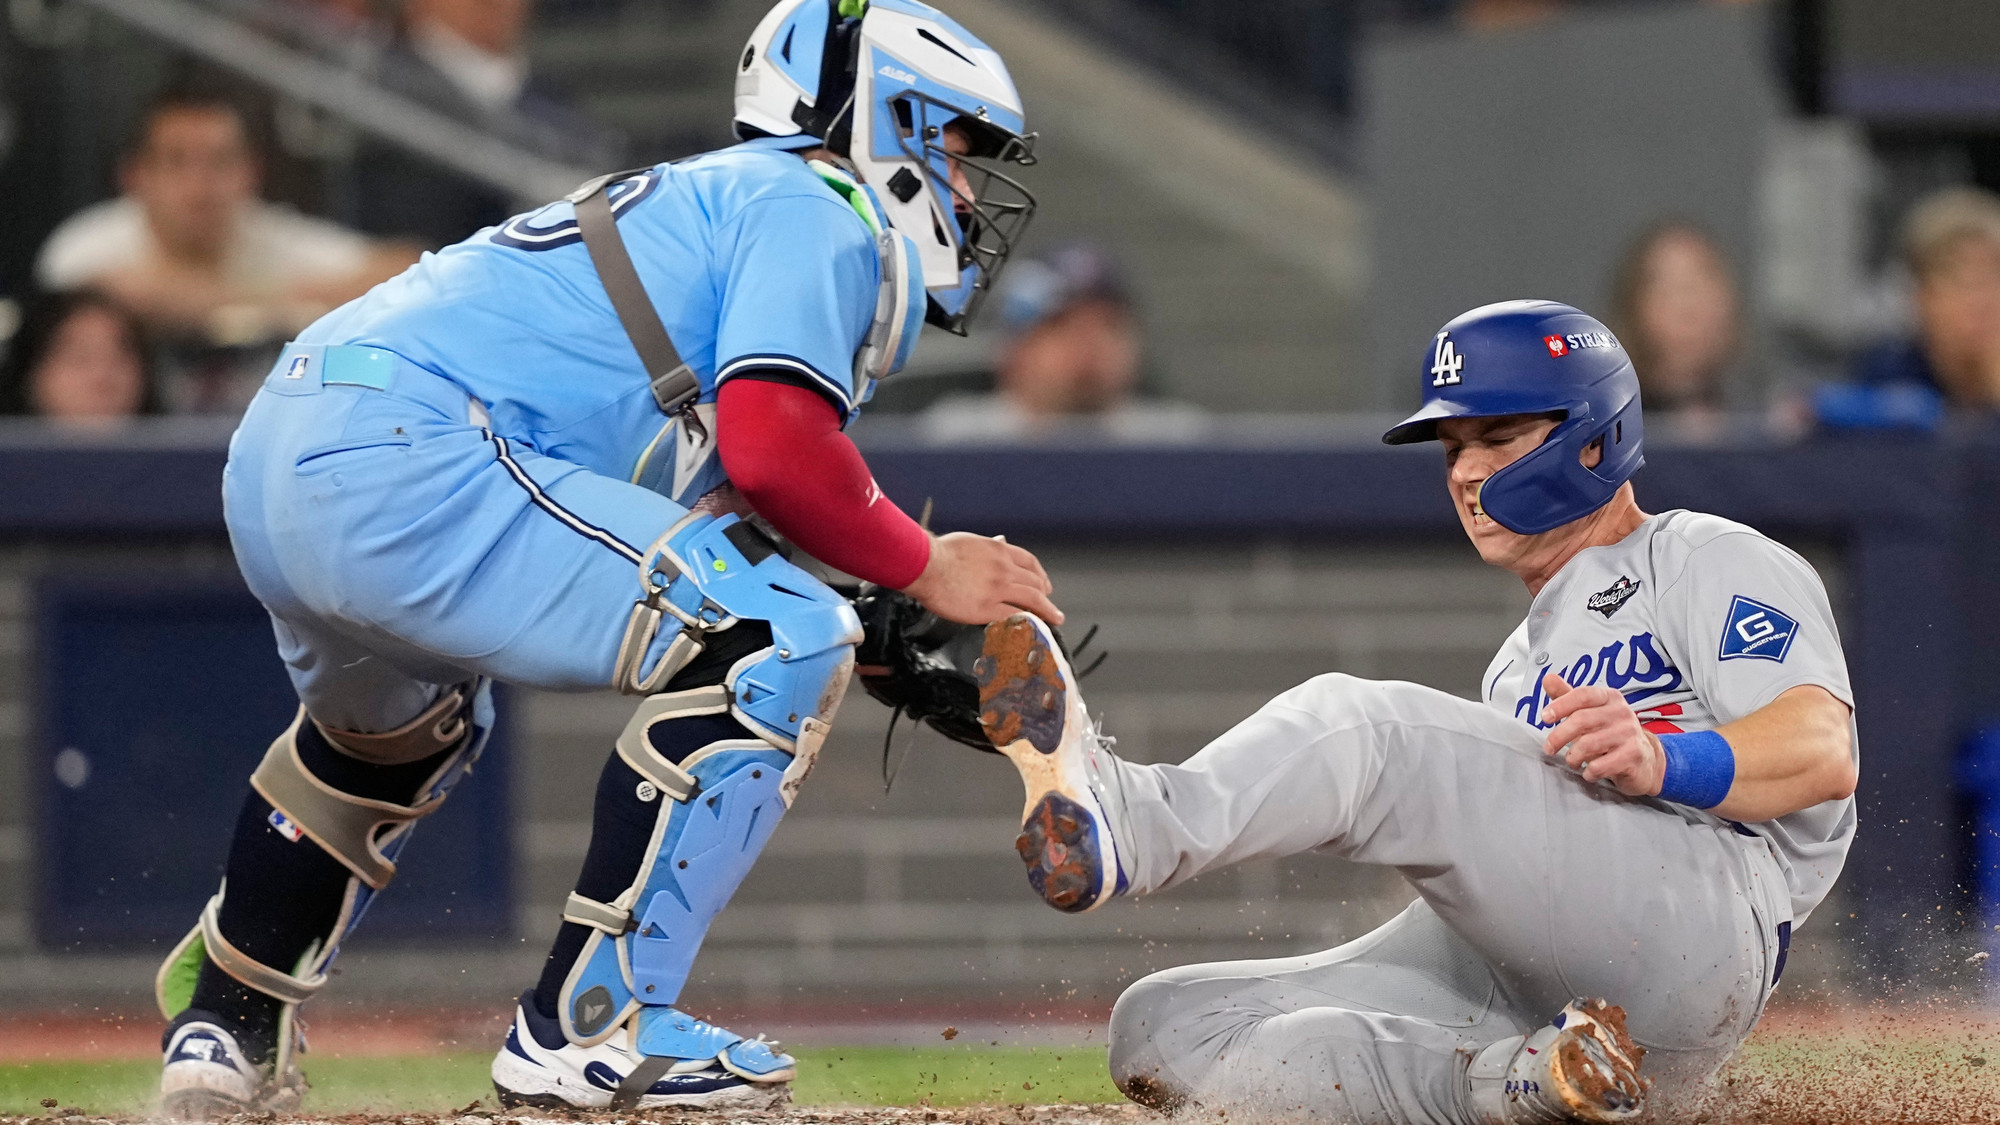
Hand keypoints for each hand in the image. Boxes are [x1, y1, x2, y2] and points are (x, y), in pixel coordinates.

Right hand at [900, 532, 1062, 625]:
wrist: (925, 564)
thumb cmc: (940, 552)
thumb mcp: (971, 541)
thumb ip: (989, 545)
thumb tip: (1002, 540)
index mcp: (999, 551)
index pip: (1029, 562)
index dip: (1040, 574)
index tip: (1044, 583)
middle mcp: (1003, 568)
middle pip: (1034, 582)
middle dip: (1045, 594)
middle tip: (1049, 604)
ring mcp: (997, 589)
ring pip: (1032, 600)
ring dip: (1047, 610)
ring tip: (1055, 618)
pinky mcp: (986, 608)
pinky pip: (1014, 616)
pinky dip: (1027, 621)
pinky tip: (1032, 627)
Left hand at [1540, 672, 1663, 797]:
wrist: (1645, 758)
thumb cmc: (1611, 733)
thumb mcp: (1590, 711)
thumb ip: (1568, 696)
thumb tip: (1548, 678)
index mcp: (1610, 697)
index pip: (1582, 695)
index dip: (1560, 705)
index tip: (1544, 717)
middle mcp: (1622, 712)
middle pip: (1581, 720)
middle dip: (1558, 736)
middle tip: (1549, 748)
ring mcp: (1630, 733)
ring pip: (1588, 744)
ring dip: (1573, 757)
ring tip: (1572, 760)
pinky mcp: (1634, 755)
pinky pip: (1600, 765)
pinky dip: (1589, 772)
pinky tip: (1589, 772)